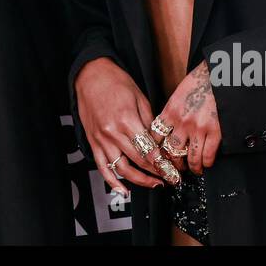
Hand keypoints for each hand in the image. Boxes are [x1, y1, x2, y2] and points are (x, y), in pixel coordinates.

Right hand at [75, 57, 170, 195]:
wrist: (90, 75)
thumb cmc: (115, 82)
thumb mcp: (139, 97)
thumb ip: (149, 122)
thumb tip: (160, 142)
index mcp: (127, 120)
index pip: (149, 150)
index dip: (164, 163)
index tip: (175, 171)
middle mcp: (113, 132)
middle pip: (139, 161)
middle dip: (157, 173)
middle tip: (171, 179)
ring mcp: (101, 139)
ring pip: (122, 169)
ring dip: (140, 181)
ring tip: (154, 184)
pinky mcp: (92, 142)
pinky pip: (102, 167)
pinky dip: (112, 182)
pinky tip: (123, 190)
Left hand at [155, 61, 220, 175]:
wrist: (219, 75)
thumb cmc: (199, 82)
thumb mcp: (178, 95)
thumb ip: (172, 112)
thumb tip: (168, 128)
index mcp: (170, 111)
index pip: (156, 137)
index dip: (157, 149)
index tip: (159, 155)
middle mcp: (181, 122)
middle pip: (171, 151)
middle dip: (172, 163)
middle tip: (175, 168)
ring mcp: (198, 128)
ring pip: (189, 157)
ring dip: (191, 167)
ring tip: (192, 170)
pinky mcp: (215, 132)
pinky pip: (208, 155)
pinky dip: (206, 163)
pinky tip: (206, 164)